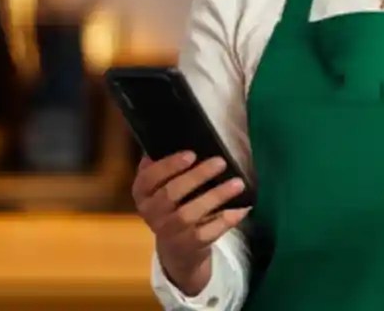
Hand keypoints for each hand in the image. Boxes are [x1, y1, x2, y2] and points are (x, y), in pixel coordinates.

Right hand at [132, 152, 250, 295]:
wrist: (177, 248)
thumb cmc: (172, 204)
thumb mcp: (162, 184)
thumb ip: (166, 164)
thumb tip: (183, 135)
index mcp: (142, 192)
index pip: (149, 178)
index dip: (169, 166)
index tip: (192, 154)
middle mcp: (151, 213)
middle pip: (171, 194)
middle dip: (197, 176)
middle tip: (221, 162)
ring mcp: (168, 231)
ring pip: (189, 214)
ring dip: (215, 196)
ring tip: (238, 183)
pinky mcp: (188, 245)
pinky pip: (207, 233)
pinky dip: (225, 220)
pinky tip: (241, 208)